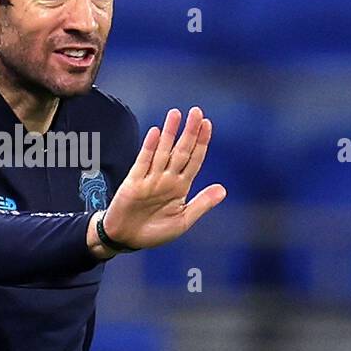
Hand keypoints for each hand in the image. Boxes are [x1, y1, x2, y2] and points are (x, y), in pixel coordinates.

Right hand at [87, 107, 225, 256]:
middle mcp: (167, 179)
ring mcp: (150, 179)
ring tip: (176, 114)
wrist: (127, 239)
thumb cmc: (155, 231)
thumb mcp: (183, 221)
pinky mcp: (134, 182)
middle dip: (189, 132)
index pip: (194, 160)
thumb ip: (201, 204)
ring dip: (170, 133)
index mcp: (180, 187)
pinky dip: (150, 148)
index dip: (201, 143)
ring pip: (163, 152)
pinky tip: (156, 133)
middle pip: (181, 151)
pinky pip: (143, 162)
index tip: (208, 124)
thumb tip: (223, 190)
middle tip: (197, 112)